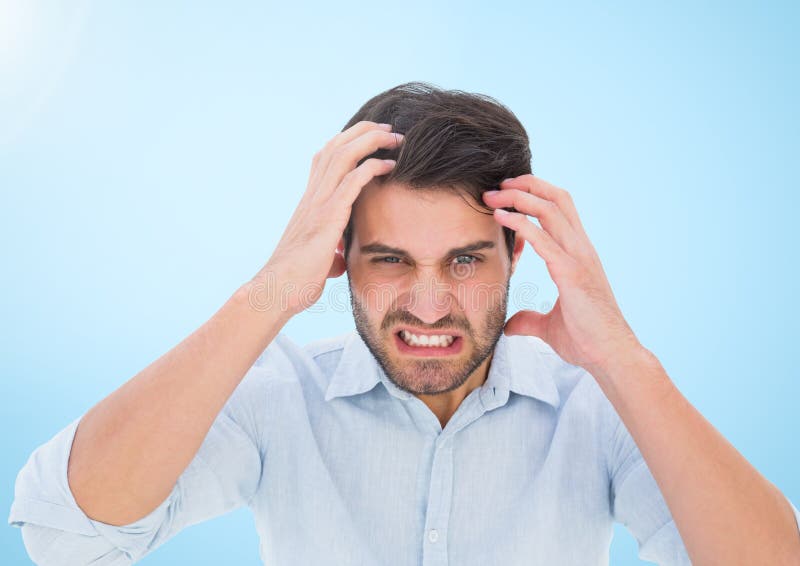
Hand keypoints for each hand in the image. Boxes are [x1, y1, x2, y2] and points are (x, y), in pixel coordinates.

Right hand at [252, 121, 403, 315]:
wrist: (278, 291)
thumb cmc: (296, 281)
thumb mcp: (318, 260)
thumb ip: (330, 252)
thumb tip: (337, 260)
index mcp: (310, 202)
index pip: (325, 158)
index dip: (347, 141)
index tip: (372, 137)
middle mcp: (312, 196)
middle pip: (335, 147)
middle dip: (364, 132)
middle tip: (389, 129)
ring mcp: (318, 204)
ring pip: (343, 156)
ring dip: (370, 142)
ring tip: (394, 139)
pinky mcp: (328, 217)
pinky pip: (352, 182)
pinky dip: (371, 168)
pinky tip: (389, 165)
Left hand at [482, 175, 640, 373]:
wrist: (610, 357)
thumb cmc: (586, 341)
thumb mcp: (549, 327)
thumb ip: (530, 320)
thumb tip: (510, 325)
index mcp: (579, 254)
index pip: (560, 209)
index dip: (535, 194)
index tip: (507, 193)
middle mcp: (581, 249)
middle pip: (556, 198)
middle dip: (525, 186)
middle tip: (496, 187)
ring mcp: (579, 258)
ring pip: (550, 210)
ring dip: (518, 198)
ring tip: (492, 196)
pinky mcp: (571, 272)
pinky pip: (542, 238)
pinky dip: (519, 222)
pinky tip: (500, 217)